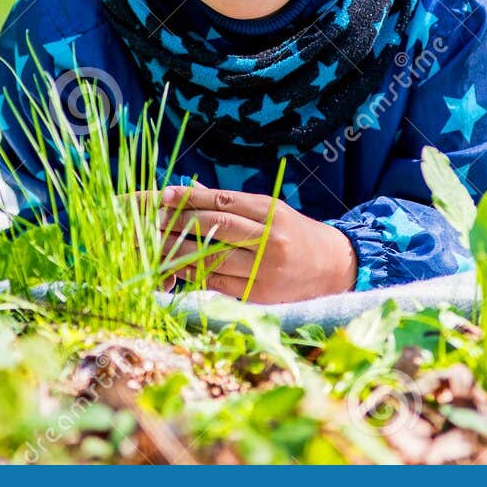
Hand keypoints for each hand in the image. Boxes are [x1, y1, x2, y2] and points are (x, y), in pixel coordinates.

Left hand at [155, 183, 357, 303]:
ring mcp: (265, 269)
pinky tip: (176, 267)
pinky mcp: (259, 294)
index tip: (165, 195)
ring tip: (155, 244)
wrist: (334, 268)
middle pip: (215, 227)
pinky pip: (218, 282)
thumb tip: (188, 192)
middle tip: (152, 219)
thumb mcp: (271, 210)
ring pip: (212, 257)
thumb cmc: (295, 233)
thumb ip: (233, 204)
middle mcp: (270, 239)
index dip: (191, 197)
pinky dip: (194, 273)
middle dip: (179, 222)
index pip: (223, 201)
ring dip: (178, 251)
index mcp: (271, 212)